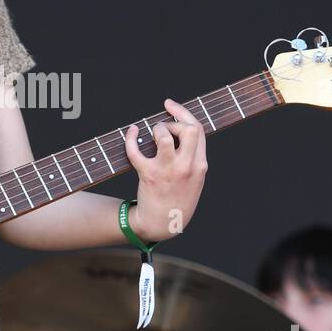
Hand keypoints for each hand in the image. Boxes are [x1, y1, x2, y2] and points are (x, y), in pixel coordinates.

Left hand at [123, 98, 207, 241]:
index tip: (170, 106)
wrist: (163, 224)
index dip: (183, 113)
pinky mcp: (148, 175)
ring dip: (156, 128)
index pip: (198, 129)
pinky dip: (131, 138)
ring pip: (163, 136)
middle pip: (188, 129)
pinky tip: (132, 132)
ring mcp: (167, 171)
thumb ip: (193, 157)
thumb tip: (181, 130)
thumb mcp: (196, 179)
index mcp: (200, 165)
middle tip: (163, 124)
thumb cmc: (178, 199)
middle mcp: (186, 166)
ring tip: (151, 133)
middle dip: (174, 119)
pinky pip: (137, 151)